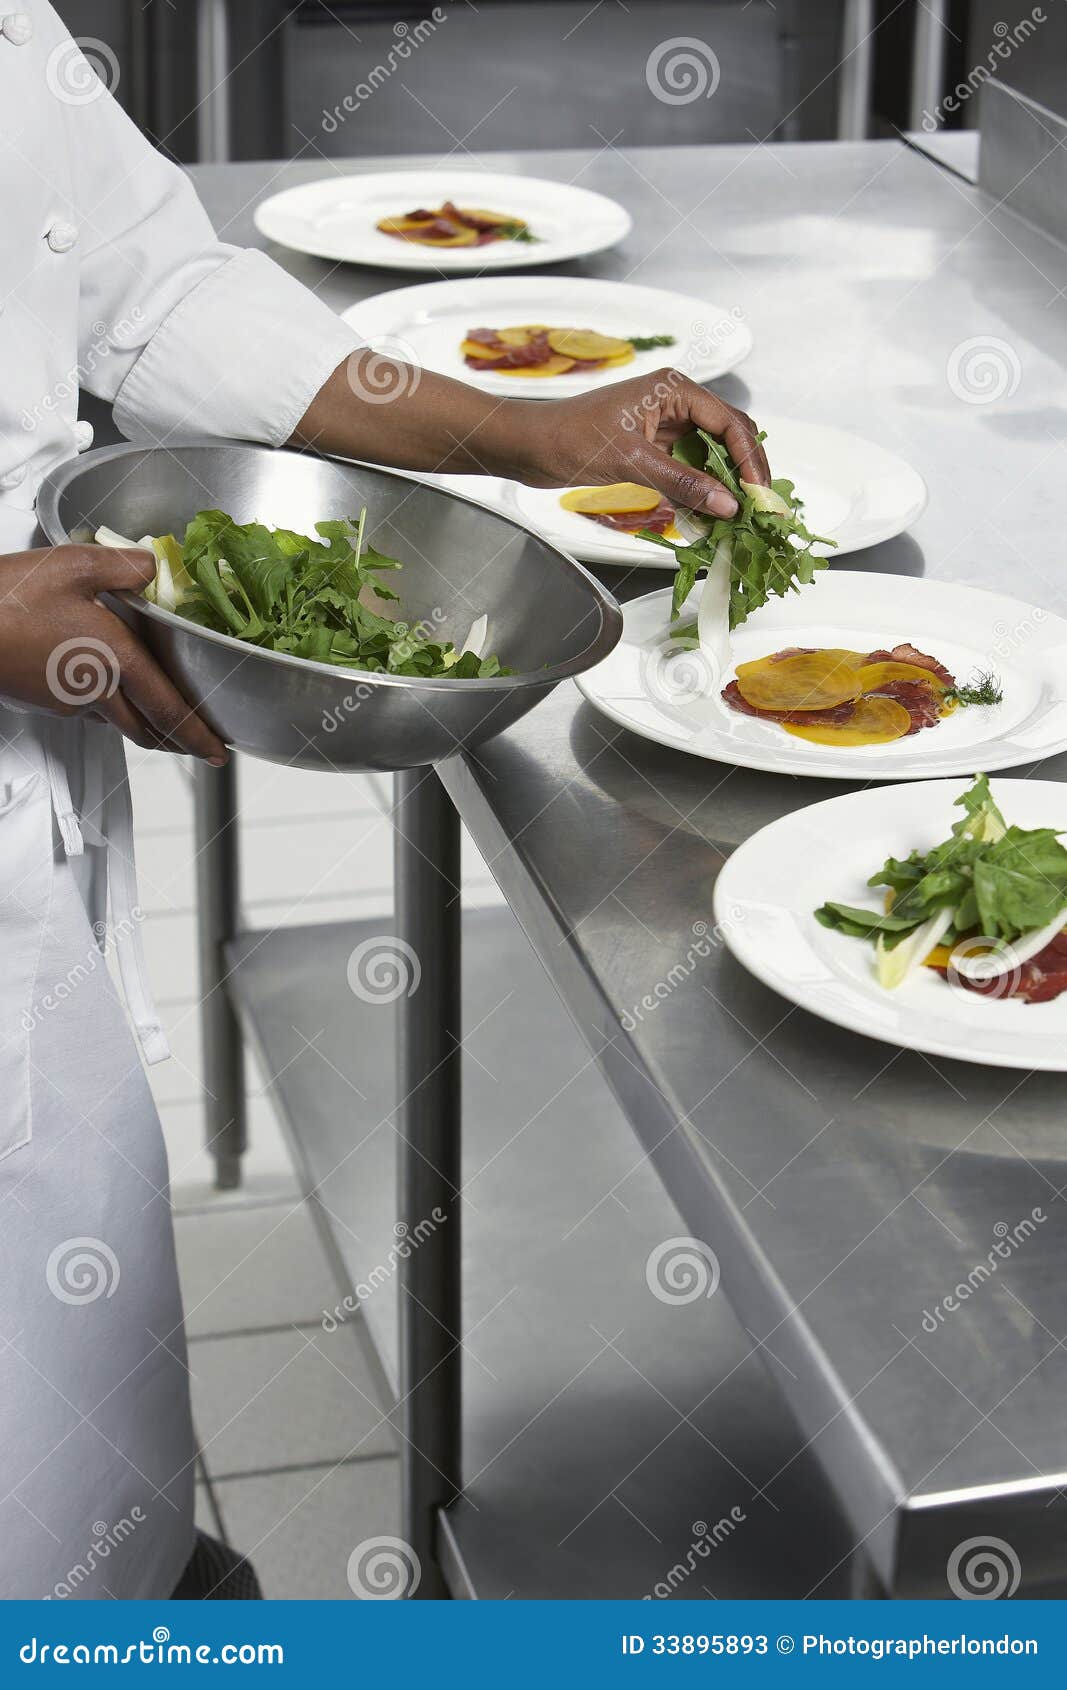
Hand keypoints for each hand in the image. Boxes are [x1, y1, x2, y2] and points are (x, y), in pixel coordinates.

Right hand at [0, 546, 226, 761]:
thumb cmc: (7, 600)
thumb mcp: (73, 566)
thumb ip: (123, 566)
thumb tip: (154, 566)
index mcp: (115, 660)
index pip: (169, 709)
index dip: (198, 735)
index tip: (219, 753)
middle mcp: (94, 690)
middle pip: (147, 729)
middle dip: (177, 741)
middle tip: (197, 746)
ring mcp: (65, 701)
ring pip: (116, 721)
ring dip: (143, 726)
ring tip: (159, 720)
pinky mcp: (42, 700)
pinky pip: (86, 710)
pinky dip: (107, 708)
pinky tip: (103, 690)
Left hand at [519, 368, 770, 516]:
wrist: (529, 446)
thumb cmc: (570, 439)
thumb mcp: (631, 462)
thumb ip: (682, 482)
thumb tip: (727, 504)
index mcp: (674, 389)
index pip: (730, 423)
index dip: (750, 460)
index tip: (758, 495)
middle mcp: (675, 401)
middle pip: (728, 435)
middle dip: (743, 471)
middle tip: (755, 509)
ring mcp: (665, 423)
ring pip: (710, 453)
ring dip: (722, 483)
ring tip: (733, 515)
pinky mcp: (652, 445)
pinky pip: (688, 466)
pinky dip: (699, 489)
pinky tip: (704, 513)